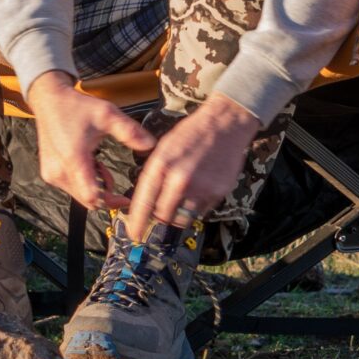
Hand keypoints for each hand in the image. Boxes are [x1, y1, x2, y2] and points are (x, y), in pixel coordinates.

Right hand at [27, 71, 154, 211]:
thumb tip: (150, 145)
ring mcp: (51, 174)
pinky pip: (71, 188)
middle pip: (87, 200)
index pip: (91, 196)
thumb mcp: (107, 114)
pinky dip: (84, 182)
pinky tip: (90, 166)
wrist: (49, 101)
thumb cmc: (76, 107)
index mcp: (73, 158)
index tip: (125, 198)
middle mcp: (59, 170)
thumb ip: (129, 131)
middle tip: (115, 181)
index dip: (111, 201)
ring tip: (101, 167)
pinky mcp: (49, 174)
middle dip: (106, 195)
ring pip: (79, 196)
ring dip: (95, 188)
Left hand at [125, 94, 261, 242]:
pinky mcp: (217, 192)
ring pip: (182, 218)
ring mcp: (200, 188)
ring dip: (179, 215)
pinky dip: (197, 208)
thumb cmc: (192, 134)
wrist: (225, 124)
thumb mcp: (165, 147)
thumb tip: (146, 199)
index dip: (137, 222)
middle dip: (160, 217)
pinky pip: (201, 212)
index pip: (144, 201)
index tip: (133, 234)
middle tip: (162, 212)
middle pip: (163, 216)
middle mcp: (180, 179)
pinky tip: (199, 190)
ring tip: (182, 199)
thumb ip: (155, 173)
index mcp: (162, 165)